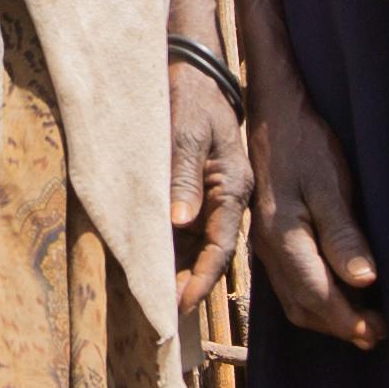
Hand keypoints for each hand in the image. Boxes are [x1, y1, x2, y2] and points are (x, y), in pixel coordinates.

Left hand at [167, 54, 250, 289]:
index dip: (202, 278)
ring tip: (155, 302)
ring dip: (179, 271)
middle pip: (210, 252)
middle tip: (164, 315)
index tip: (183, 304)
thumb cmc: (190, 99)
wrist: (192, 72)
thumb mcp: (185, 134)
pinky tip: (154, 268)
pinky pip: (186, 229)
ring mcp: (213, 196)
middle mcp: (227, 198)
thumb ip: (182, 177)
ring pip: (196, 244)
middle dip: (189, 284)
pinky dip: (172, 250)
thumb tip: (179, 223)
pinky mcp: (197, 191)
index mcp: (234, 186)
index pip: (220, 245)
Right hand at [251, 88, 381, 348]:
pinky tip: (338, 294)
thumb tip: (363, 281)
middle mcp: (270, 249)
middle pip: (302, 306)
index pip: (316, 295)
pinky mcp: (271, 239)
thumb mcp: (330, 185)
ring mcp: (267, 246)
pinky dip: (315, 299)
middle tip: (377, 334)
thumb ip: (343, 235)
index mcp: (284, 238)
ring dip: (327, 316)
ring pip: (293, 299)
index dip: (347, 320)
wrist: (274, 117)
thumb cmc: (306, 146)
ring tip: (362, 323)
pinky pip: (290, 284)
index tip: (376, 333)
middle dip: (338, 325)